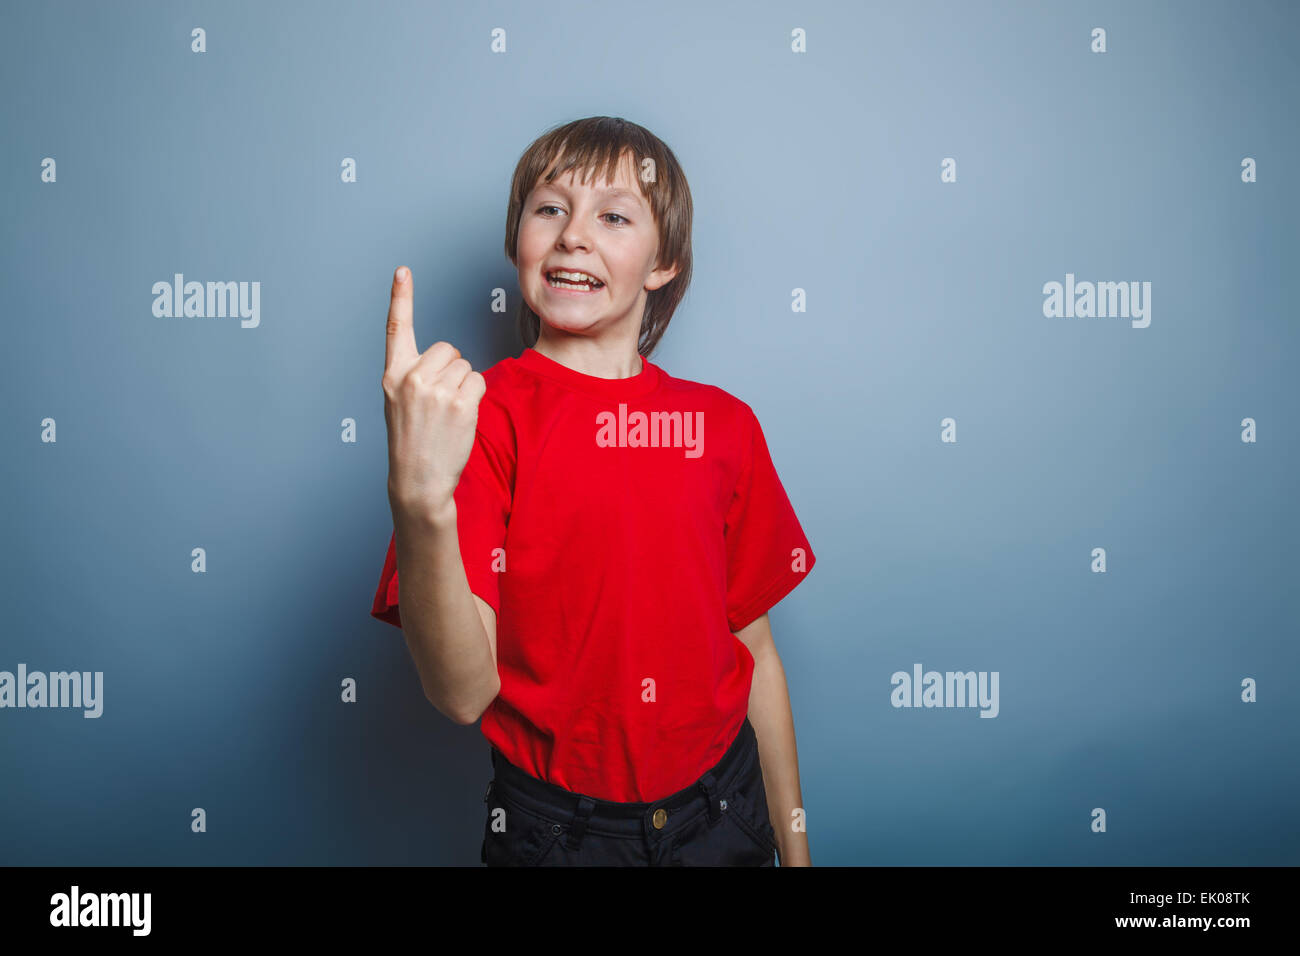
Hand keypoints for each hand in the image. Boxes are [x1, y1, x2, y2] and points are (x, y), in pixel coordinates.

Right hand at [381, 266, 485, 515]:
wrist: (418, 479)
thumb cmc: (413, 441)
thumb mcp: (399, 402)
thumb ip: (414, 375)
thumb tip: (446, 358)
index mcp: (393, 375)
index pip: (395, 328)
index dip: (399, 297)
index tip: (402, 271)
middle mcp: (411, 378)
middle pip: (448, 348)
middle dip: (452, 368)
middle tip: (440, 400)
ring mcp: (435, 390)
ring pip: (466, 365)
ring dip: (464, 385)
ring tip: (448, 413)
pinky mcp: (459, 403)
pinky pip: (478, 381)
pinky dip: (475, 396)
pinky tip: (460, 417)